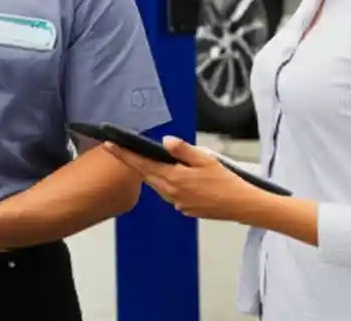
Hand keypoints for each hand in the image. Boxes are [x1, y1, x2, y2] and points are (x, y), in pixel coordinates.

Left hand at [101, 136, 260, 221]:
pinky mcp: (185, 208)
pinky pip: (168, 193)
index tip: (108, 144)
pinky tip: (171, 175)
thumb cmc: (227, 181)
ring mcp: (177, 202)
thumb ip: (184, 150)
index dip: (124, 154)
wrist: (242, 206)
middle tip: (118, 148)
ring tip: (141, 158)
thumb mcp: (206, 159)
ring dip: (149, 172)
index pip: (141, 164)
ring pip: (156, 184)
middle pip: (146, 174)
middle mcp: (170, 192)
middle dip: (132, 161)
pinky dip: (165, 182)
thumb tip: (166, 141)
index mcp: (173, 178)